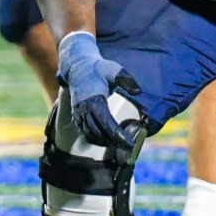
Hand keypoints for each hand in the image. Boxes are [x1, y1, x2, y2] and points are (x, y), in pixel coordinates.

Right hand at [57, 32, 142, 150]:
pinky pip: (85, 132)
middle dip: (113, 141)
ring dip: (104, 141)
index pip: (105, 122)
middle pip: (98, 131)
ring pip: (90, 134)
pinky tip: (107, 141)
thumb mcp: (113, 69)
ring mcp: (78, 113)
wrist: (77, 67)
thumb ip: (126, 79)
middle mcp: (83, 108)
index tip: (129, 141)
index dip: (117, 134)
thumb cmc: (98, 69)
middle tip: (129, 147)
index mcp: (92, 99)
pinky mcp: (77, 116)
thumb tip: (138, 91)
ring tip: (120, 145)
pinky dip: (95, 138)